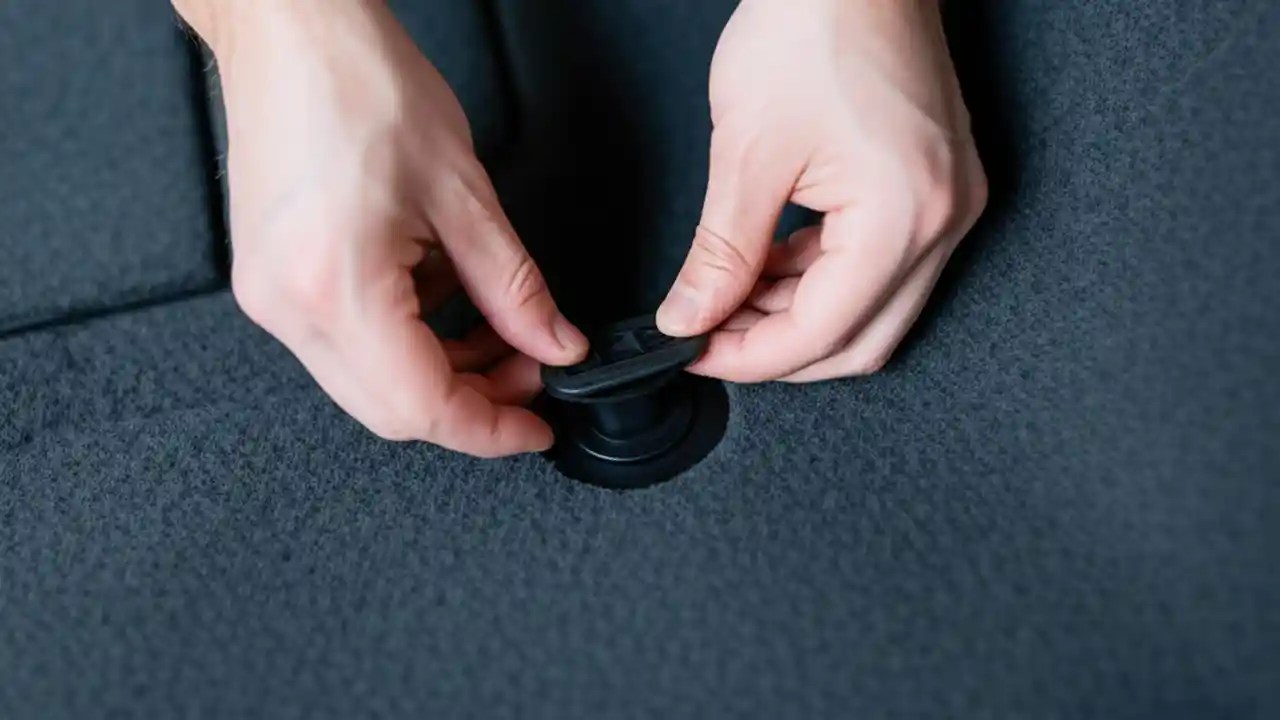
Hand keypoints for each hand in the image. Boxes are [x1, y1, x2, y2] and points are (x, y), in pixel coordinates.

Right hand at [197, 2, 586, 455]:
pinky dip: (407, 338)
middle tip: (532, 371)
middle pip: (392, 409)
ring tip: (499, 329)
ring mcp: (272, 299)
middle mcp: (290, 307)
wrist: (290, 32)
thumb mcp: (464, 194)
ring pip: (370, 383)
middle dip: (473, 402)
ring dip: (444, 370)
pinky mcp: (272, 282)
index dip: (490, 431)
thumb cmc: (360, 83)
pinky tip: (445, 299)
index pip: (423, 407)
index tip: (536, 428)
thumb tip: (553, 343)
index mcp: (338, 288)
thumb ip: (515, 287)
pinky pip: (348, 343)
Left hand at [657, 0, 986, 381]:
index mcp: (904, 218)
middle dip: (777, 350)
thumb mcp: (748, 153)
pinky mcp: (935, 187)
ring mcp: (948, 205)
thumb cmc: (813, 26)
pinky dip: (822, 279)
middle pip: (859, 341)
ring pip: (871, 310)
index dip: (751, 358)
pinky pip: (881, 266)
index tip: (696, 355)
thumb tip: (691, 317)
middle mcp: (943, 222)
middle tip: (710, 337)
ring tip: (729, 297)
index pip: (823, 333)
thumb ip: (720, 252)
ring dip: (798, 316)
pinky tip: (771, 265)